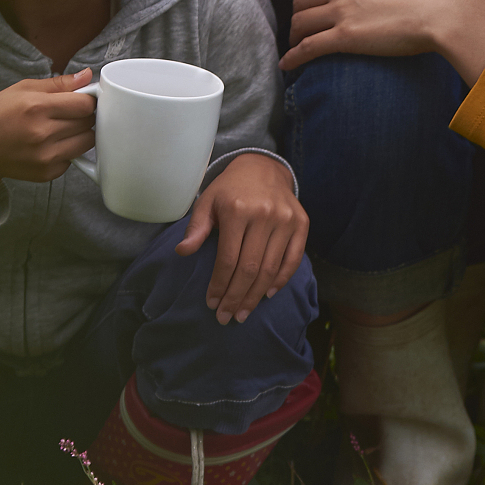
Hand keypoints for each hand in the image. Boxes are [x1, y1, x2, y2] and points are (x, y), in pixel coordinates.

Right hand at [0, 68, 97, 217]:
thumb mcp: (21, 89)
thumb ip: (58, 83)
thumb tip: (87, 75)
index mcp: (36, 107)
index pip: (85, 105)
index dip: (87, 100)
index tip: (81, 100)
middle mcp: (42, 134)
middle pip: (88, 123)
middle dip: (84, 115)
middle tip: (69, 113)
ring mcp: (45, 156)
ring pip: (87, 142)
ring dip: (81, 133)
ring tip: (63, 128)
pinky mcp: (47, 173)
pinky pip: (73, 159)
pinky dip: (68, 151)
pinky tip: (51, 144)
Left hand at [174, 152, 307, 323]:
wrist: (263, 167)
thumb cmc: (229, 189)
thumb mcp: (207, 202)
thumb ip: (196, 228)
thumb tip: (183, 252)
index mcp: (237, 210)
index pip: (228, 259)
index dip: (219, 285)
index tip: (212, 303)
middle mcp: (265, 214)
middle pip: (250, 268)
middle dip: (236, 297)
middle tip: (226, 317)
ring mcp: (286, 219)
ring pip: (271, 268)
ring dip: (256, 295)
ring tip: (243, 312)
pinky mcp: (301, 223)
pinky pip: (293, 259)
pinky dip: (282, 279)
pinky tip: (268, 294)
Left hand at [280, 0, 484, 84]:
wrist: (444, 11)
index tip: (309, 2)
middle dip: (299, 13)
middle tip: (302, 27)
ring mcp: (341, 10)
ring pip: (300, 22)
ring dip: (294, 35)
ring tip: (295, 46)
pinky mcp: (345, 37)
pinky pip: (308, 47)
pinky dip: (293, 57)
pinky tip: (286, 65)